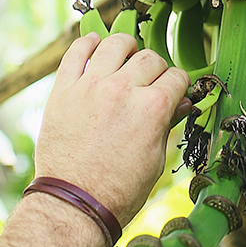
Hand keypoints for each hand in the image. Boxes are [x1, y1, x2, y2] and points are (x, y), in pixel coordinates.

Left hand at [33, 33, 189, 227]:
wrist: (74, 204)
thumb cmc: (118, 190)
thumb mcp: (155, 160)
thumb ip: (167, 124)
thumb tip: (181, 103)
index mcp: (152, 108)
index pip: (176, 76)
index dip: (179, 84)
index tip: (174, 90)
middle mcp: (123, 90)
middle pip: (149, 58)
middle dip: (156, 68)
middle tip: (150, 81)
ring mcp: (91, 87)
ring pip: (115, 44)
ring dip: (126, 46)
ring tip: (125, 55)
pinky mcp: (64, 90)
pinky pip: (76, 52)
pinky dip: (87, 43)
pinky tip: (94, 45)